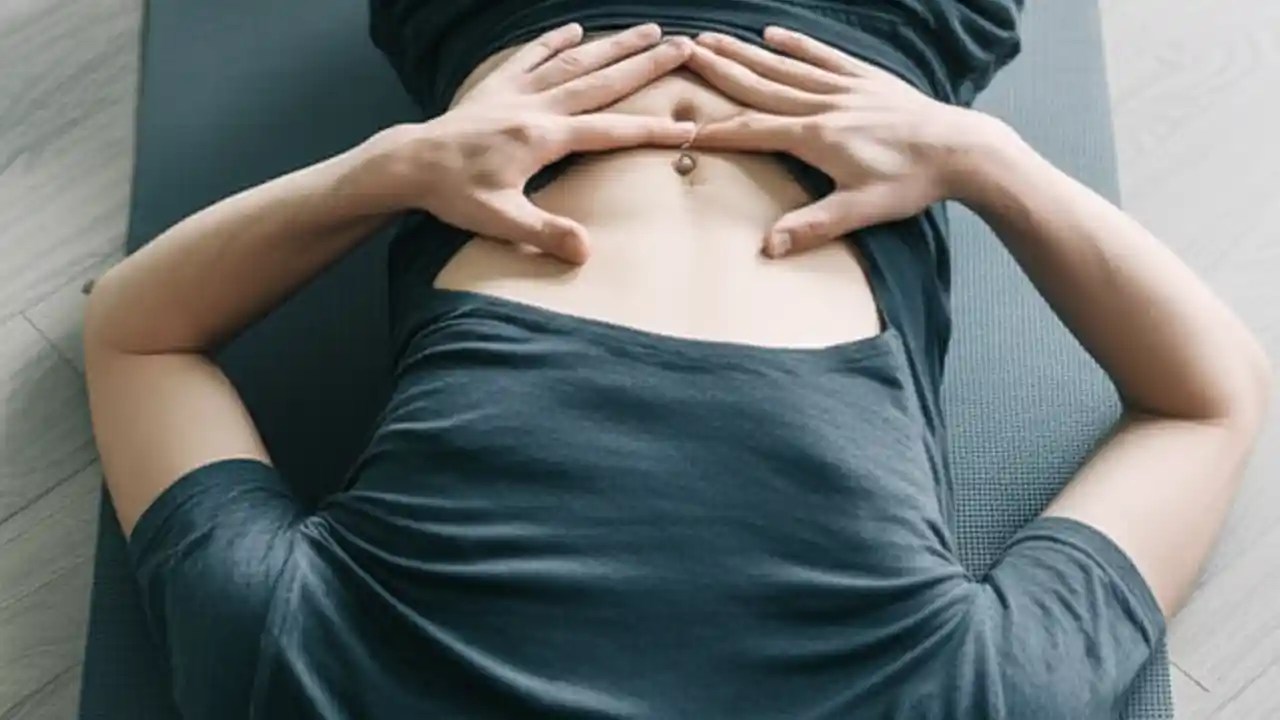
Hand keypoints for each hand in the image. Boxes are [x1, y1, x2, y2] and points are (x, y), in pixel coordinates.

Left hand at [359, 23, 696, 263]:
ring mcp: (517, 92)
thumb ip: (544, 234)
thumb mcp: (500, 221)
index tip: (688, 127)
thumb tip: (586, 251)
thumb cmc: (454, 194)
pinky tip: (576, 28)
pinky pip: (530, 55)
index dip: (652, 130)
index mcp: (544, 137)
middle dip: (646, 65)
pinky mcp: (496, 87)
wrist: (408, 163)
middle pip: (602, 81)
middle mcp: (536, 106)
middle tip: (683, 46)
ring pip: (574, 61)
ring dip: (612, 45)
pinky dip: (554, 41)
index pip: (610, 132)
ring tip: (647, 29)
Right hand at [686, 26, 1008, 256]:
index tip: (681, 124)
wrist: (960, 149)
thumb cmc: (910, 183)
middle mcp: (824, 105)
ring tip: (712, 39)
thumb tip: (768, 247)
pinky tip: (773, 35)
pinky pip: (823, 57)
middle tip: (683, 53)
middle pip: (760, 86)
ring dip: (746, 53)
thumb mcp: (860, 211)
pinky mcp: (865, 80)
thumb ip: (812, 226)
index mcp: (816, 137)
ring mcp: (844, 88)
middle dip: (719, 71)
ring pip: (784, 67)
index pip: (753, 131)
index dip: (715, 129)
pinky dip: (796, 46)